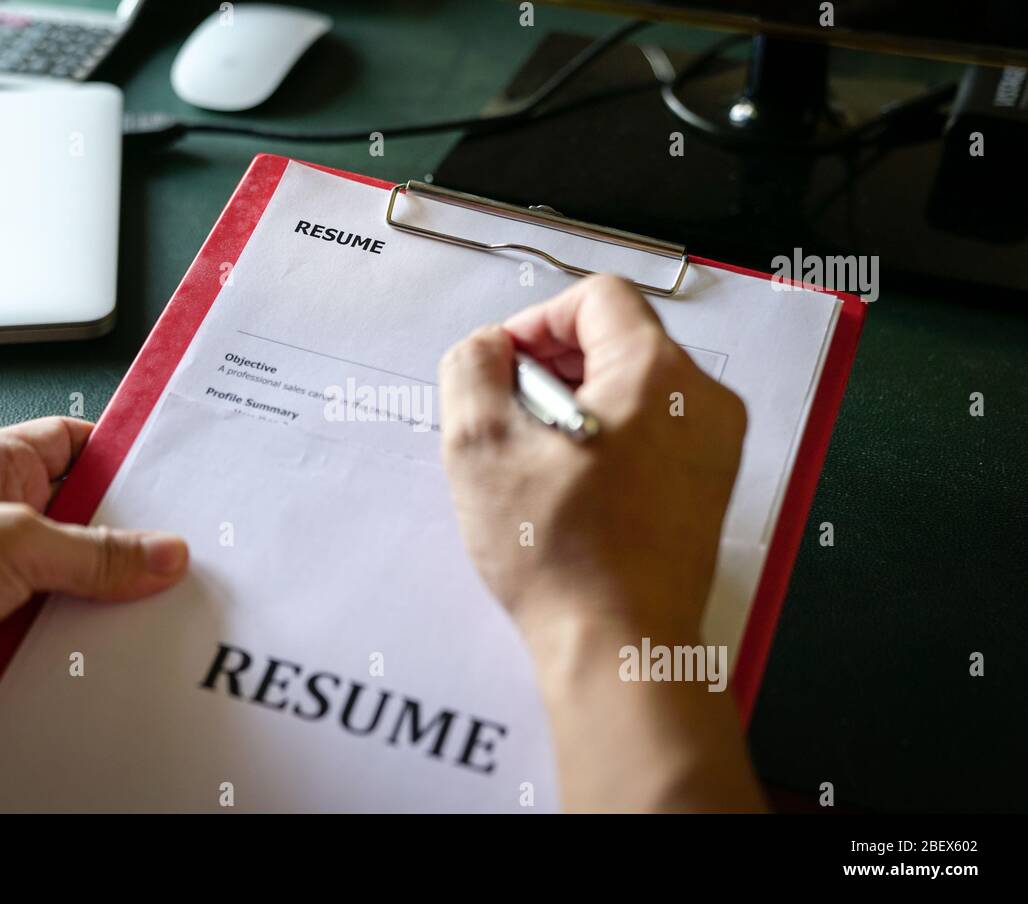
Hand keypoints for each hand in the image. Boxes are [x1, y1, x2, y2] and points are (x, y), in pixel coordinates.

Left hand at [0, 418, 188, 741]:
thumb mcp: (11, 541)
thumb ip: (95, 550)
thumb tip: (162, 551)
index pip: (73, 444)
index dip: (122, 453)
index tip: (175, 466)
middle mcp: (3, 521)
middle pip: (89, 519)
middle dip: (133, 535)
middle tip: (186, 543)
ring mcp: (6, 580)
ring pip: (83, 581)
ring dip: (114, 595)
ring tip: (167, 597)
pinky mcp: (9, 634)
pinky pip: (69, 631)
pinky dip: (95, 641)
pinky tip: (128, 644)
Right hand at [439, 275, 746, 652]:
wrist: (619, 644)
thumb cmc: (563, 558)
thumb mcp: (479, 445)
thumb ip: (472, 367)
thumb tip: (489, 349)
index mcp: (654, 373)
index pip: (596, 297)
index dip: (537, 322)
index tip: (507, 366)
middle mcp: (700, 399)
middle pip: (618, 340)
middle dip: (554, 368)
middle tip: (513, 419)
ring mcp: (714, 445)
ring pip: (634, 388)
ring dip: (578, 406)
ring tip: (538, 464)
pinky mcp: (709, 485)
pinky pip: (653, 432)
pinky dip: (609, 441)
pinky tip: (572, 492)